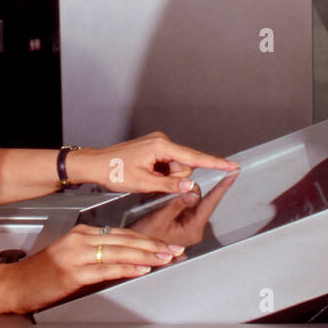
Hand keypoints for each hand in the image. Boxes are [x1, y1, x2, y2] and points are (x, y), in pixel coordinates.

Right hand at [0, 224, 183, 313]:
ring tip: (165, 257)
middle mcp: (80, 240)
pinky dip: (126, 267)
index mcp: (81, 233)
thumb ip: (98, 254)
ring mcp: (76, 255)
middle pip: (125, 240)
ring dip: (146, 255)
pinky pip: (105, 268)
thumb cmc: (42, 273)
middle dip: (153, 245)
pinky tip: (140, 268)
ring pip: (119, 251)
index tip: (166, 244)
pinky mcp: (72, 272)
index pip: (122, 233)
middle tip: (174, 249)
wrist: (14, 284)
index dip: (147, 239)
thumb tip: (129, 257)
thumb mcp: (72, 256)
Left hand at [71, 131, 238, 193]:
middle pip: (184, 166)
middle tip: (152, 183)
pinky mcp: (154, 150)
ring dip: (166, 178)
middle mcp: (162, 141)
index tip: (231, 165)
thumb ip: (169, 185)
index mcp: (161, 146)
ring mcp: (158, 145)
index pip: (194, 157)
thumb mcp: (143, 183)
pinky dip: (161, 175)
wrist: (95, 165)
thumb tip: (190, 185)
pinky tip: (146, 176)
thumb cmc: (114, 171)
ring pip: (176, 168)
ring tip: (145, 179)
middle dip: (174, 179)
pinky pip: (167, 166)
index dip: (214, 163)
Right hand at [128, 171, 236, 246]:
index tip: (232, 175)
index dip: (221, 187)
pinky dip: (176, 198)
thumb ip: (177, 204)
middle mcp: (193, 228)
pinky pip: (182, 203)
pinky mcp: (180, 221)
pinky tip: (165, 200)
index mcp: (193, 230)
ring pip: (189, 200)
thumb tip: (192, 191)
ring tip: (164, 200)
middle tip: (176, 184)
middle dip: (189, 189)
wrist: (133, 249)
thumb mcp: (159, 219)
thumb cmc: (144, 240)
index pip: (210, 204)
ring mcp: (187, 225)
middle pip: (199, 199)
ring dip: (180, 194)